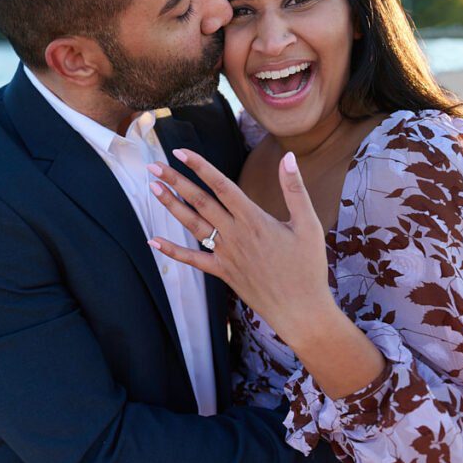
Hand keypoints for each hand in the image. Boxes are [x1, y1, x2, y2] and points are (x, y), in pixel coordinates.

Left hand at [146, 149, 337, 347]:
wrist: (301, 310)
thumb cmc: (308, 267)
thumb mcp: (308, 224)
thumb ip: (295, 190)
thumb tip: (289, 157)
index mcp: (254, 219)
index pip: (221, 185)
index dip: (200, 166)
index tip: (181, 152)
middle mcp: (235, 235)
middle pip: (200, 202)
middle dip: (176, 181)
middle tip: (154, 165)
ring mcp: (226, 255)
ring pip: (193, 225)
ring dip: (171, 206)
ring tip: (153, 188)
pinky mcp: (222, 273)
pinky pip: (193, 260)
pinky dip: (172, 251)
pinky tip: (153, 241)